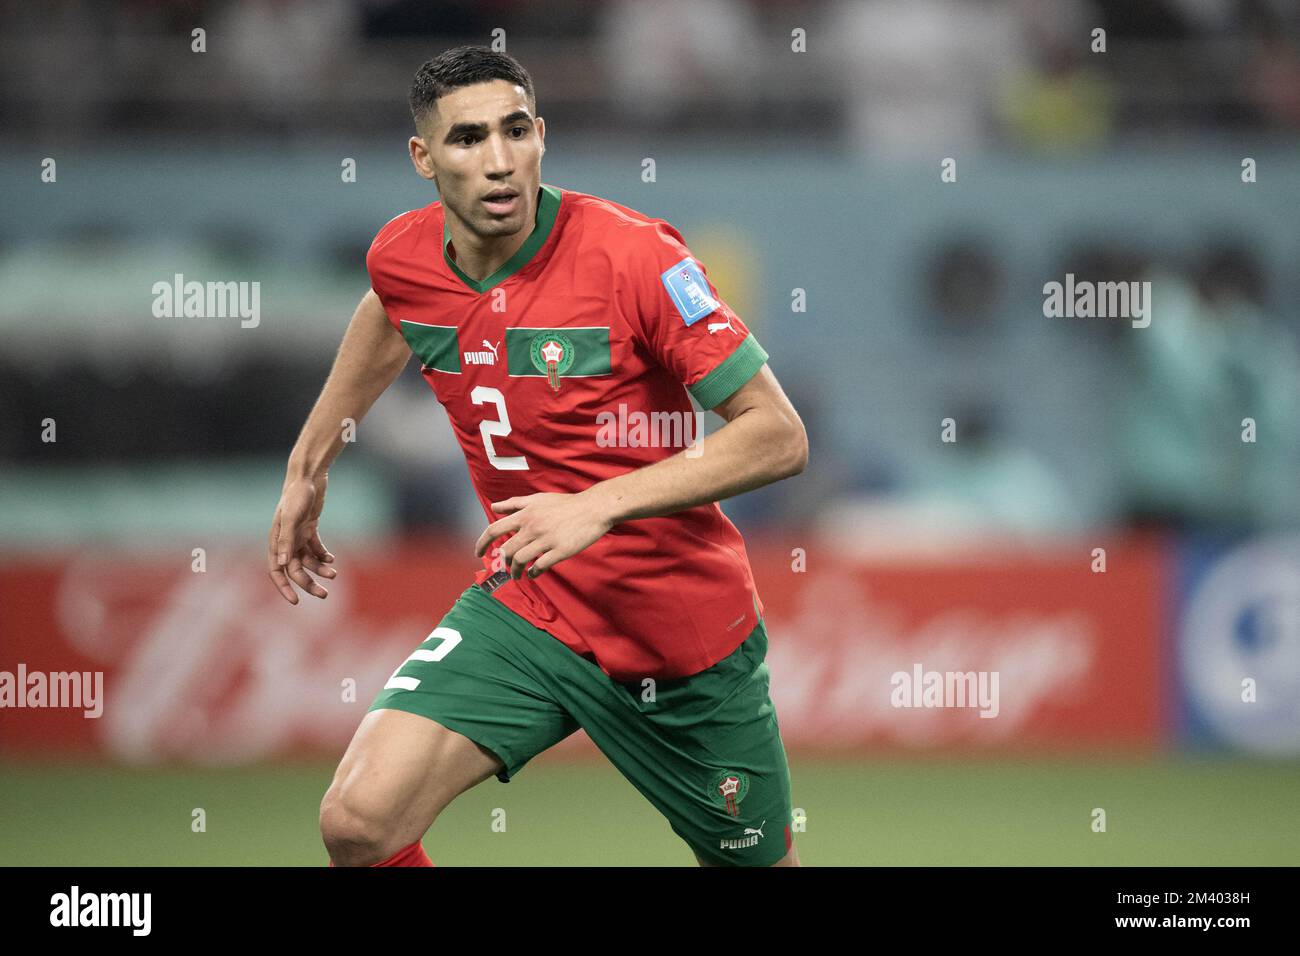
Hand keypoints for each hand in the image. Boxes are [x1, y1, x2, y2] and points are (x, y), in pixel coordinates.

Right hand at [267, 474, 336, 603]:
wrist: (308, 476)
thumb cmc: (297, 495)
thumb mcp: (291, 518)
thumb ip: (287, 540)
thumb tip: (284, 564)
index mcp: (276, 541)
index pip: (277, 570)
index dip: (284, 587)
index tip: (296, 601)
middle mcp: (286, 541)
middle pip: (296, 570)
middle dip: (309, 583)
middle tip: (324, 595)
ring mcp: (298, 535)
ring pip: (308, 561)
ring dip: (320, 569)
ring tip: (334, 574)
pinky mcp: (310, 529)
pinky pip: (316, 549)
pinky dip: (323, 555)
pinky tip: (331, 558)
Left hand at [474, 491, 614, 579]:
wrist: (593, 508)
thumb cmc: (565, 504)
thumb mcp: (537, 499)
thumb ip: (514, 503)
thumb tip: (494, 507)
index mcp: (525, 514)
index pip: (494, 529)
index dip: (482, 543)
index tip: (478, 553)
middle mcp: (532, 526)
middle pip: (506, 550)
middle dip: (503, 563)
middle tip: (506, 568)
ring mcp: (546, 539)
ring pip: (520, 560)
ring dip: (516, 571)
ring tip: (518, 575)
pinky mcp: (560, 550)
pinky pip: (540, 567)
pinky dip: (533, 573)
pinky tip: (534, 573)